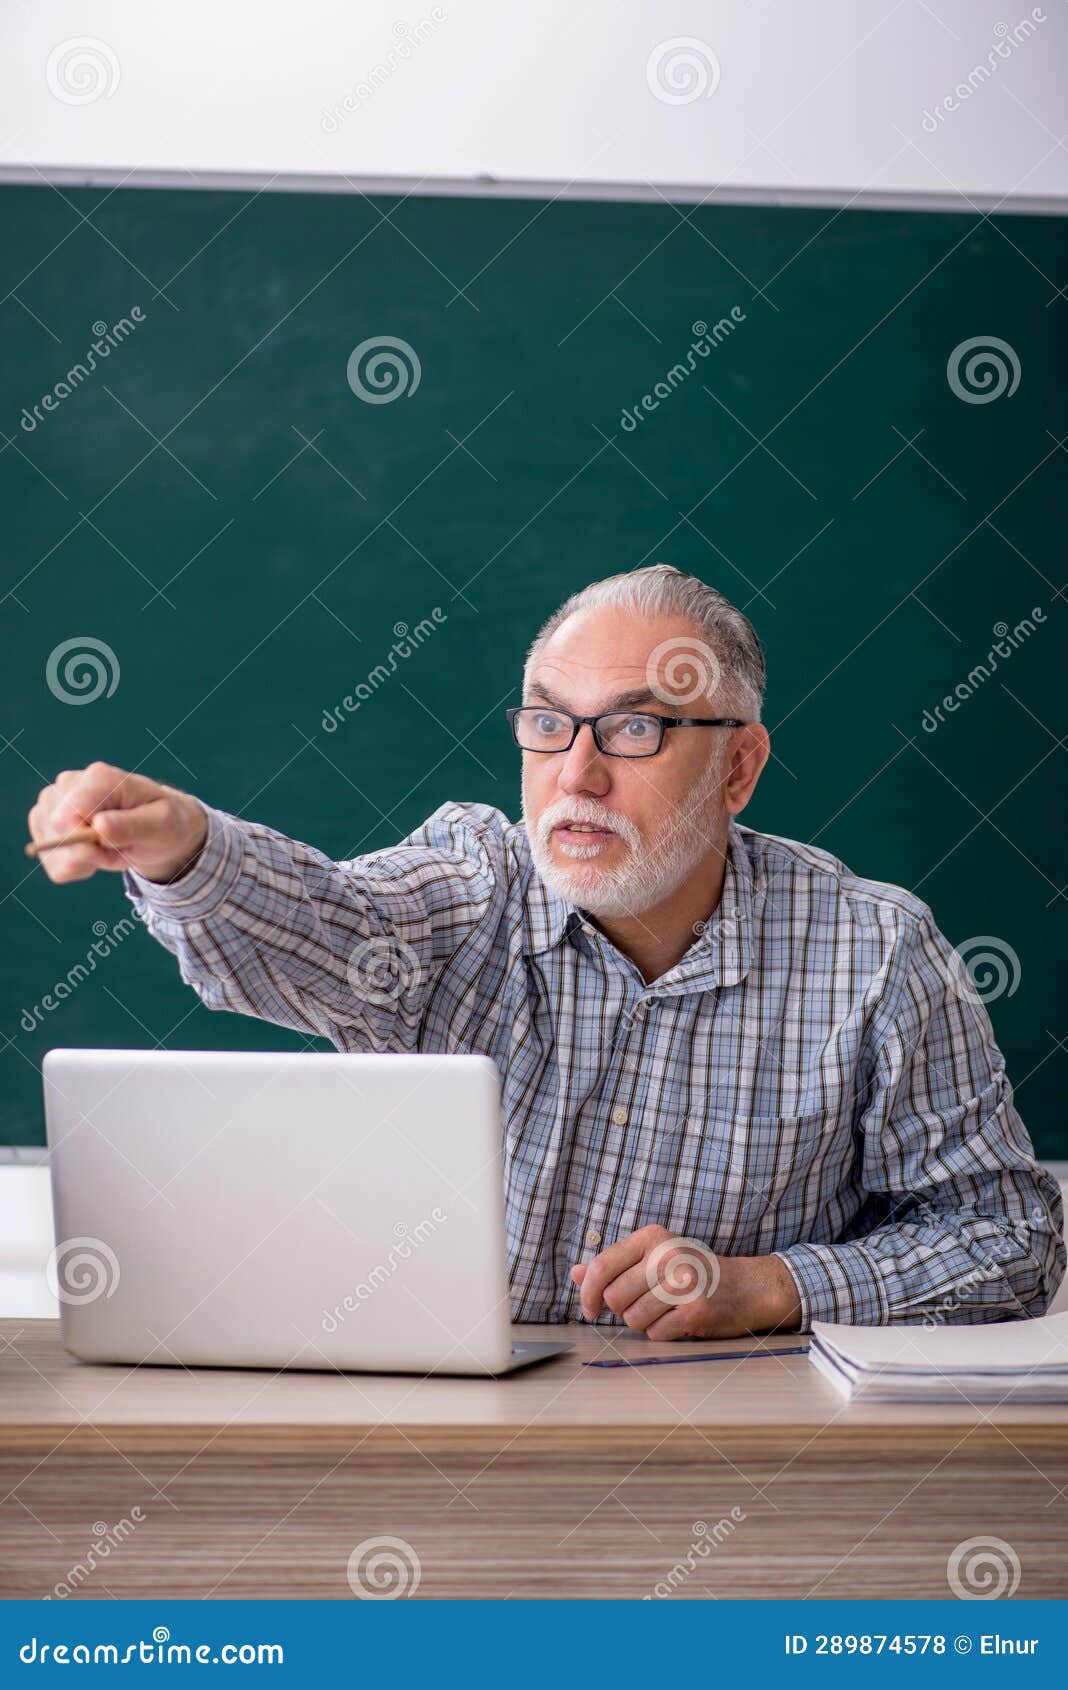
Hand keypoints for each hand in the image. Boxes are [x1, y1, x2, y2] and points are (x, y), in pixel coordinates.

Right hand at [27, 762, 207, 885]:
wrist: (155, 826)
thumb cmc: (161, 822)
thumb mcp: (160, 825)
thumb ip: (130, 826)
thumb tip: (98, 826)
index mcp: (98, 778)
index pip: (67, 815)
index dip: (85, 841)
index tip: (111, 843)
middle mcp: (67, 785)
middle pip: (56, 834)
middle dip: (89, 853)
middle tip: (119, 846)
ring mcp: (51, 804)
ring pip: (52, 852)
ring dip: (84, 862)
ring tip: (110, 847)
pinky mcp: (43, 824)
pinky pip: (53, 864)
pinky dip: (76, 868)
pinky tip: (95, 854)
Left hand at [569, 1225, 802, 1339]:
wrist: (744, 1287)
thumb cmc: (692, 1272)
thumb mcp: (653, 1258)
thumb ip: (614, 1265)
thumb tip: (574, 1273)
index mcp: (652, 1237)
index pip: (602, 1266)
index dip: (587, 1293)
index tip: (588, 1309)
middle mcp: (667, 1256)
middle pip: (614, 1298)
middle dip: (621, 1310)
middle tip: (642, 1305)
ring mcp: (683, 1283)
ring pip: (632, 1319)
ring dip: (643, 1322)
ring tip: (664, 1310)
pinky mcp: (695, 1311)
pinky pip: (655, 1334)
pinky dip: (662, 1333)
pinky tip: (678, 1320)